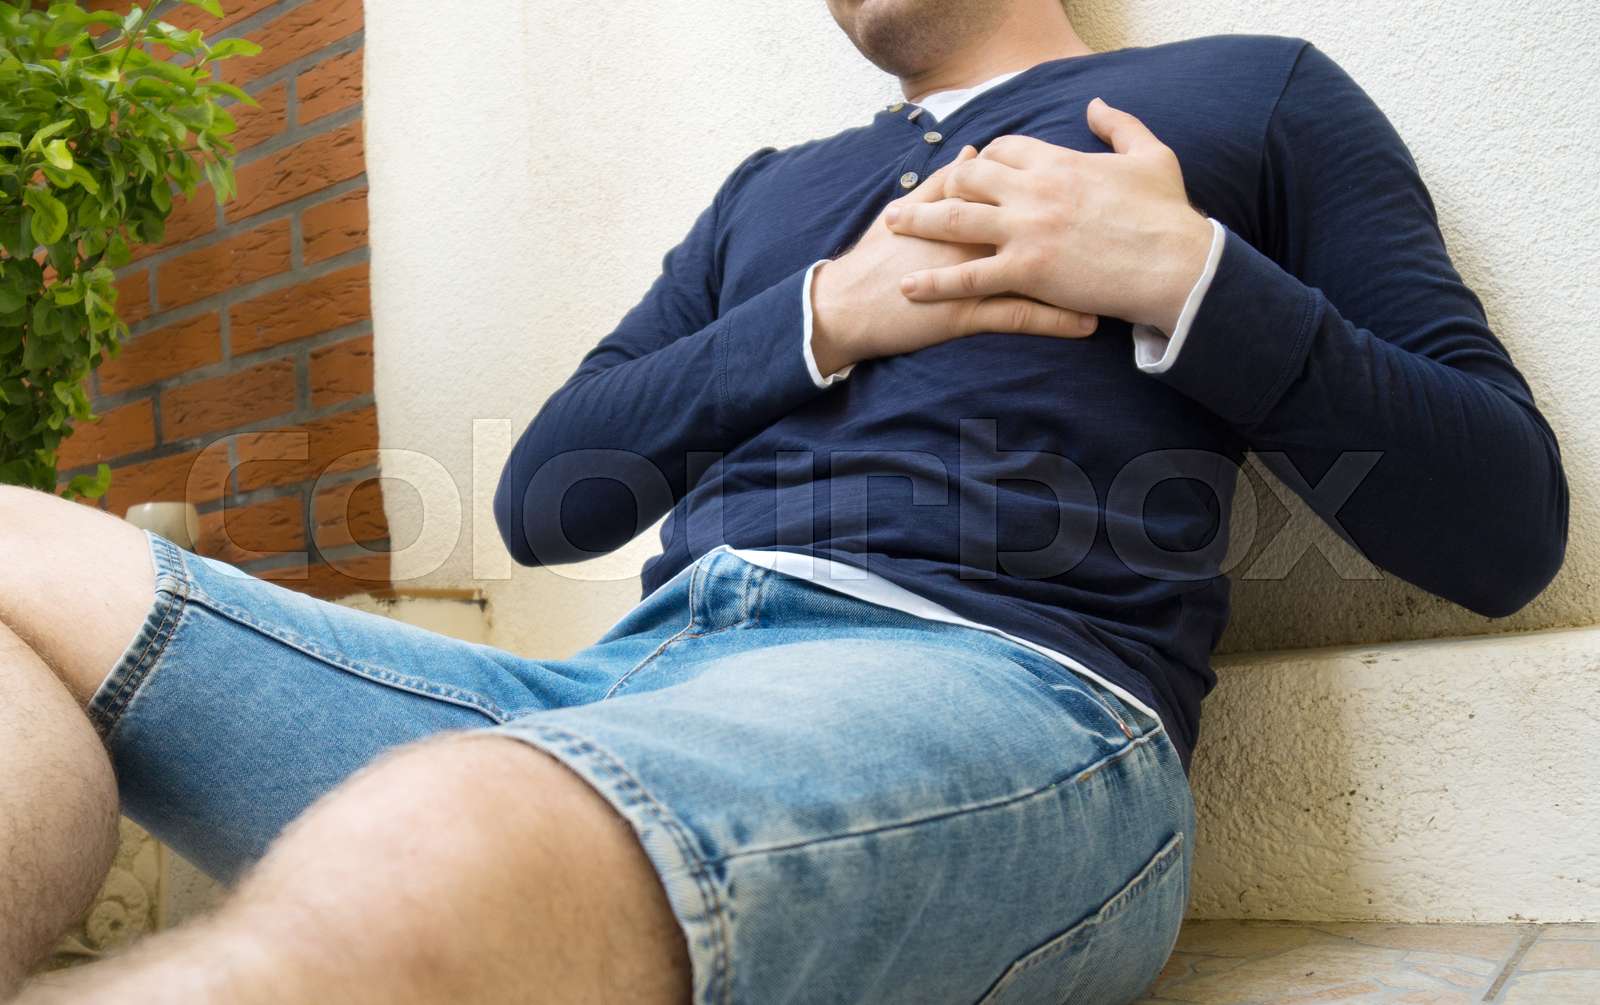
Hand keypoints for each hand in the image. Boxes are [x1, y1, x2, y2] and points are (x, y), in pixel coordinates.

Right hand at [810, 146, 1098, 377]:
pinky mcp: (964, 311)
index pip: (1015, 180)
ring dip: (1081, 277)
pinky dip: (1055, 320)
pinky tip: (1087, 324)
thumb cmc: (877, 257)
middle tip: (1123, 227)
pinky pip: (1019, 316)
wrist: (843, 305)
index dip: (1058, 182)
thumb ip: (944, 179)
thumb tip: (974, 150)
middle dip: (1081, 225)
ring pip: (1037, 270)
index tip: (1093, 184)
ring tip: (1119, 282)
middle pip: (1037, 222)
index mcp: (957, 203)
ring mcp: (968, 273)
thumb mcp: (908, 208)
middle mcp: (968, 233)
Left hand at [882, 97, 1214, 333]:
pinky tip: (908, 286)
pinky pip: (968, 276)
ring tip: (891, 224)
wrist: (1178, 264)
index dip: (984, 160)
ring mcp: (1027, 230)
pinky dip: (934, 280)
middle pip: (970, 177)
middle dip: (942, 184)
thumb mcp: (1151, 156)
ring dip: (919, 219)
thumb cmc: (1168, 215)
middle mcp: (1035, 190)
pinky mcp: (1026, 270)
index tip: (972, 171)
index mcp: (1059, 161)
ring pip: (956, 219)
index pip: (1003, 150)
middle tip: (918, 195)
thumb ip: (1120, 125)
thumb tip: (1095, 104)